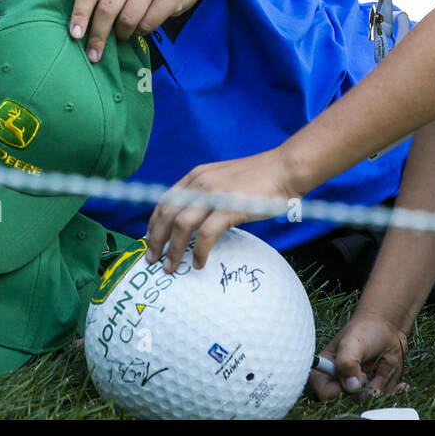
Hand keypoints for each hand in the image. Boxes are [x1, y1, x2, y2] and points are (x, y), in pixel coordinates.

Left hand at [70, 0, 201, 61]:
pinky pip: (147, 24)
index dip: (79, 15)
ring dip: (123, 34)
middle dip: (98, 36)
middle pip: (106, 9)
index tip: (75, 36)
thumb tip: (83, 28)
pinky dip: (141, 33)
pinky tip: (141, 28)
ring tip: (124, 35)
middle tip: (94, 54)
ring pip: (127, 20)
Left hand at [145, 149, 300, 270]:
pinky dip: (199, 252)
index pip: (165, 200)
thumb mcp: (223, 179)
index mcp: (196, 176)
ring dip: (173, 249)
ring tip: (171, 266)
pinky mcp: (229, 208)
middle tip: (152, 259)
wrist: (285, 168)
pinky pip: (206, 235)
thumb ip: (207, 193)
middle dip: (155, 239)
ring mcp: (214, 194)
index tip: (150, 240)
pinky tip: (198, 263)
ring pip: (181, 225)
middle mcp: (200, 183)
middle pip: (167, 213)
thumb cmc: (259, 178)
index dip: (153, 223)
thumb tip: (194, 220)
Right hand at [308, 309, 409, 400]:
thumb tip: (351, 387)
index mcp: (326, 369)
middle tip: (368, 375)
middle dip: (362, 391)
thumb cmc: (365, 329)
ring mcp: (358, 386)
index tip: (351, 378)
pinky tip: (401, 384)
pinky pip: (383, 399)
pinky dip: (394, 392)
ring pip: (367, 401)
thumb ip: (347, 362)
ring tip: (383, 370)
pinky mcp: (374, 388)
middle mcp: (341, 380)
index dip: (337, 389)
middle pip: (346, 399)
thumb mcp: (353, 341)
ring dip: (379, 389)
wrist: (388, 326)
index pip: (324, 391)